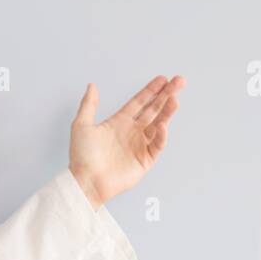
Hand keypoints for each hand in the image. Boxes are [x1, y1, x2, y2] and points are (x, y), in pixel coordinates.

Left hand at [68, 75, 183, 208]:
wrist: (86, 181)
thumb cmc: (82, 156)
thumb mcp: (81, 125)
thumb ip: (89, 104)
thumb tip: (92, 85)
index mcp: (119, 122)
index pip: (139, 102)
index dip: (151, 90)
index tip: (163, 78)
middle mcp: (131, 131)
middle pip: (153, 109)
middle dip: (166, 95)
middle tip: (179, 81)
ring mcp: (139, 145)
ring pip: (159, 124)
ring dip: (167, 112)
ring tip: (175, 99)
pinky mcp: (145, 160)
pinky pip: (157, 145)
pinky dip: (161, 135)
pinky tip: (162, 124)